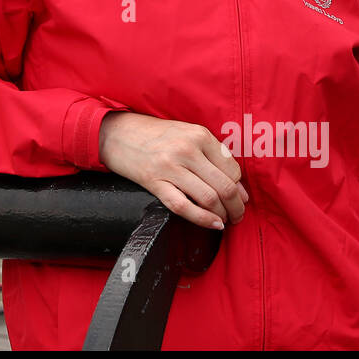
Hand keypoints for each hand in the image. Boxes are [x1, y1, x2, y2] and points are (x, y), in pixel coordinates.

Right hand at [98, 111, 248, 229]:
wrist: (117, 133)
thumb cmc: (156, 135)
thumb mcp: (187, 134)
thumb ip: (214, 156)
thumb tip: (241, 190)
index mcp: (199, 135)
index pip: (232, 169)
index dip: (241, 189)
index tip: (241, 199)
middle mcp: (187, 150)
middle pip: (225, 186)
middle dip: (237, 207)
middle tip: (238, 216)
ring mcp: (170, 167)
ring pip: (209, 198)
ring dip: (223, 215)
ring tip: (225, 221)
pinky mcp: (154, 182)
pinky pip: (184, 207)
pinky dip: (203, 220)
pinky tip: (213, 225)